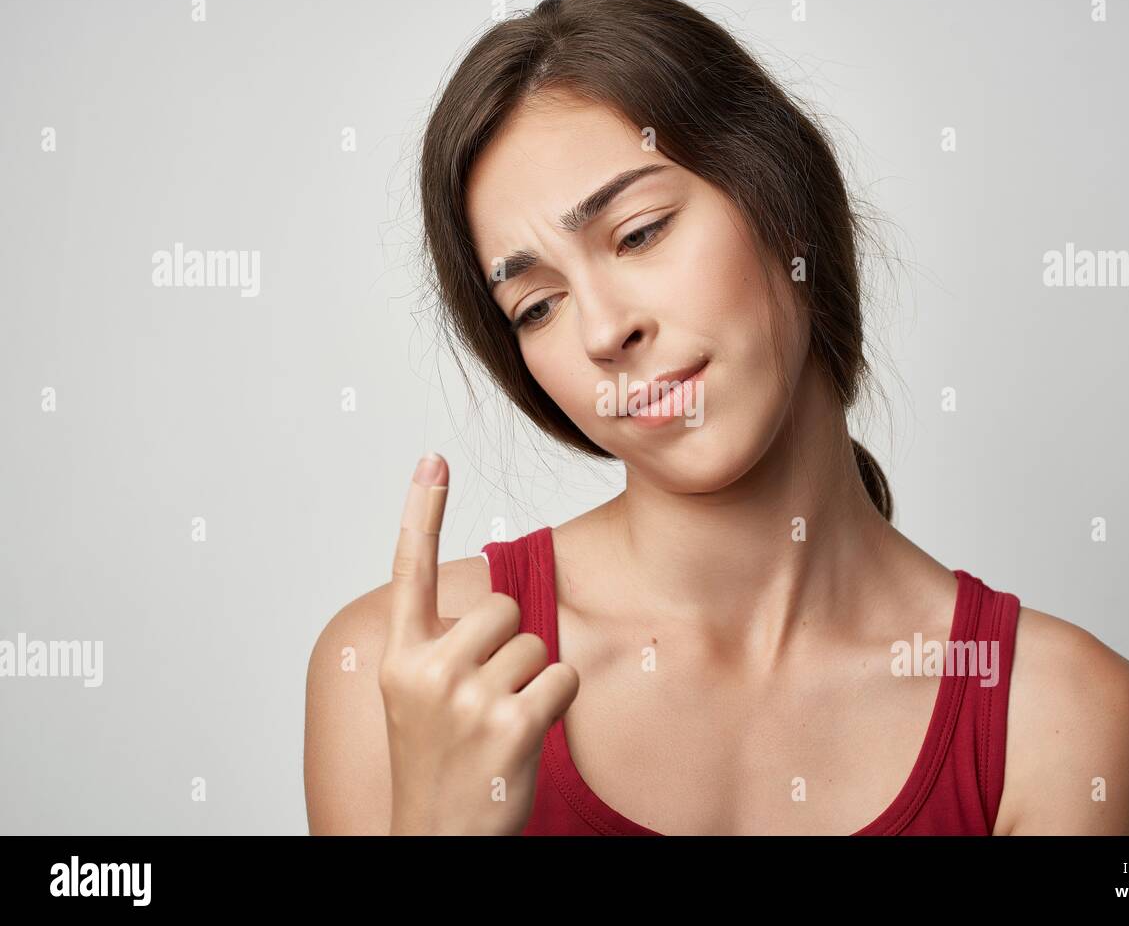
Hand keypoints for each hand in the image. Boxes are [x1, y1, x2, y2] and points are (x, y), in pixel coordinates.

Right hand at [379, 453, 579, 834]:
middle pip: (502, 607)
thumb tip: (496, 604)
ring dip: (530, 680)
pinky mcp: (512, 726)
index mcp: (399, 659)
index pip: (411, 571)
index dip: (421, 511)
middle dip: (508, 643)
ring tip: (498, 723)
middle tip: (485, 696)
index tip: (433, 458)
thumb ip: (442, 647)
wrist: (437, 839)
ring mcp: (467, 699)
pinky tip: (524, 736)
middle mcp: (427, 671)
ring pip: (535, 644)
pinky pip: (561, 678)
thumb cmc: (439, 762)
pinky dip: (555, 703)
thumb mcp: (417, 699)